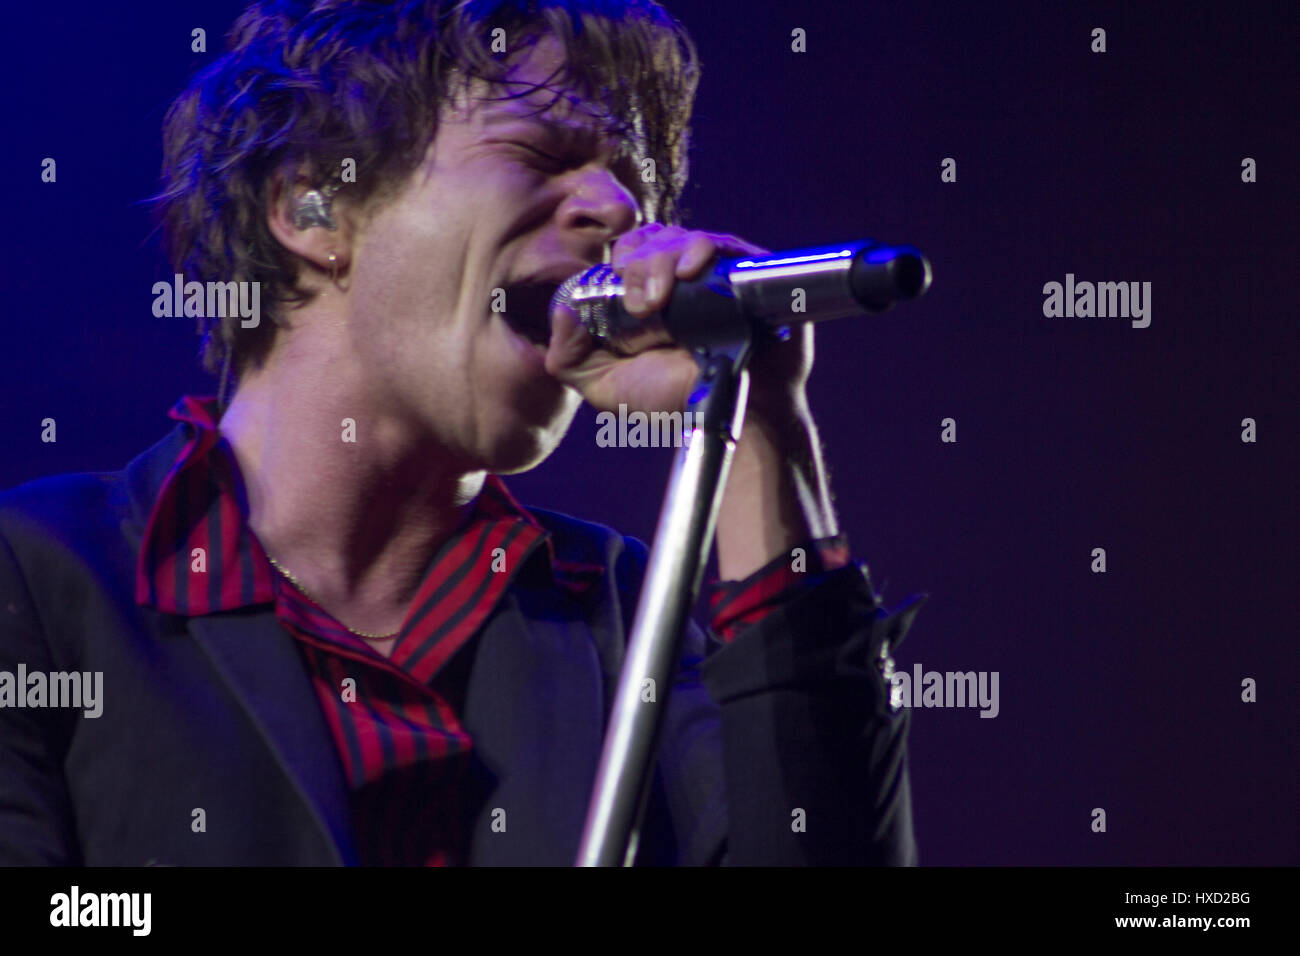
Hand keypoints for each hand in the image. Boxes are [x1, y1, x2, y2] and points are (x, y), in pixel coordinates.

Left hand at [544, 223, 814, 417]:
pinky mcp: (749, 273)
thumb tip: (561, 310)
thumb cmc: (677, 402)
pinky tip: (689, 271)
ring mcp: (716, 273)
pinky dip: (701, 249)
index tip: (615, 286)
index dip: (620, 259)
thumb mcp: (606, 387)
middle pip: (652, 239)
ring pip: (682, 238)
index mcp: (650, 293)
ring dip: (662, 260)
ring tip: (660, 300)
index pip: (630, 251)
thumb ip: (569, 356)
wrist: (734, 419)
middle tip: (640, 305)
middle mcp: (683, 279)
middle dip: (637, 264)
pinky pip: (722, 243)